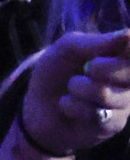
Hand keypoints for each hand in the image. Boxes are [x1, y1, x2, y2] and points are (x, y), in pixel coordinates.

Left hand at [19, 30, 129, 157]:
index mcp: (121, 57)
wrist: (38, 107)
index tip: (127, 38)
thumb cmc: (56, 73)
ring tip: (71, 89)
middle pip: (129, 72)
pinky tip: (69, 106)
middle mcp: (129, 81)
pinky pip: (95, 114)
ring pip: (106, 94)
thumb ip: (95, 42)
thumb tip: (128, 34)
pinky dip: (72, 106)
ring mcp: (124, 105)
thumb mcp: (66, 50)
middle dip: (101, 68)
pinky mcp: (113, 125)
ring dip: (78, 89)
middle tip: (88, 68)